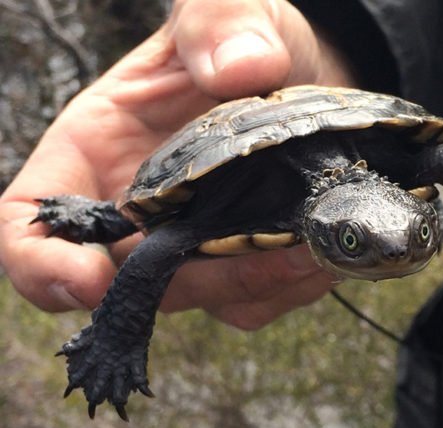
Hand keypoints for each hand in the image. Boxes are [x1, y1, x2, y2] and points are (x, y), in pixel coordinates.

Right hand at [0, 0, 353, 328]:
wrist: (307, 71)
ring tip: (313, 245)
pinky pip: (257, 300)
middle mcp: (140, 208)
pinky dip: (291, 285)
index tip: (87, 281)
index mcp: (99, 149)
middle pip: (137, 282)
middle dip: (198, 278)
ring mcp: (194, 239)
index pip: (34, 219)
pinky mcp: (244, 256)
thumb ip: (219, 24)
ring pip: (207, 297)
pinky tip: (324, 249)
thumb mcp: (226, 11)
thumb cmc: (245, 39)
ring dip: (259, 283)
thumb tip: (239, 69)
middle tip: (266, 250)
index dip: (42, 263)